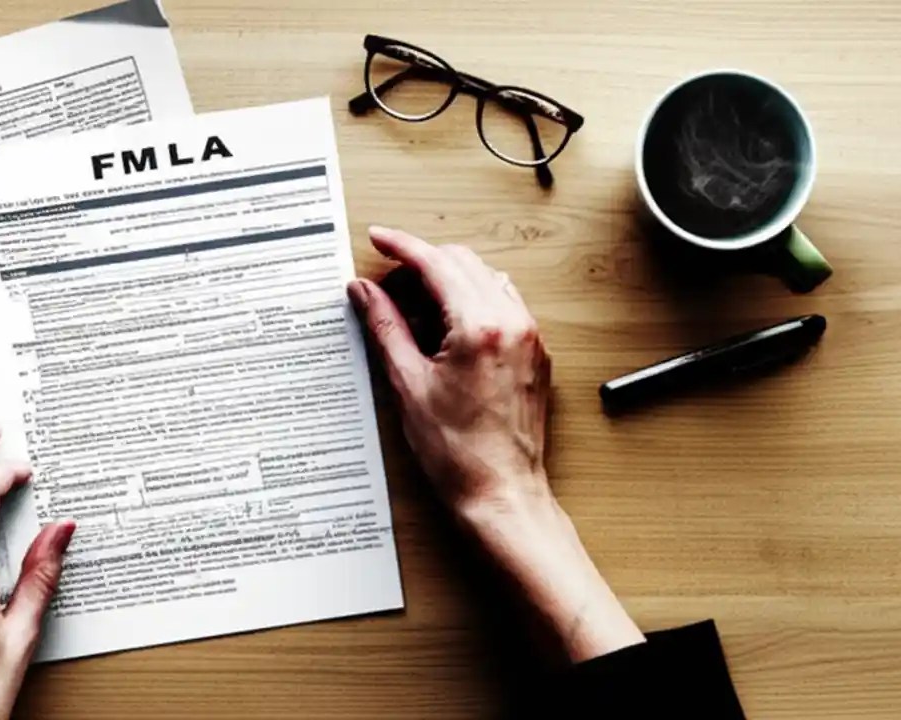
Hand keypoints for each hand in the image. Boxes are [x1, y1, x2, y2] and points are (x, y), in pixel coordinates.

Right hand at [348, 226, 643, 660]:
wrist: (501, 495)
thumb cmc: (459, 455)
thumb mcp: (408, 384)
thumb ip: (385, 327)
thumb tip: (365, 292)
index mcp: (480, 326)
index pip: (436, 263)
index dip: (401, 246)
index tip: (378, 240)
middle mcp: (512, 323)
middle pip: (463, 263)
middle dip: (422, 265)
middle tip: (386, 288)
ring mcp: (529, 337)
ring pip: (485, 280)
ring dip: (448, 283)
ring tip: (412, 314)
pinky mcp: (535, 354)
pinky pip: (503, 305)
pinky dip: (471, 304)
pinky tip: (444, 333)